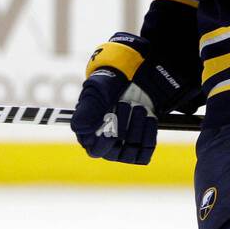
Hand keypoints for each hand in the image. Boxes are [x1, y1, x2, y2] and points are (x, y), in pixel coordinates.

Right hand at [70, 31, 191, 164]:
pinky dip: (149, 135)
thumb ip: (87, 110)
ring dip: (137, 129)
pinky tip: (150, 118)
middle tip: (127, 105)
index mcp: (89, 132)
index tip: (112, 120)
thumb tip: (79, 129)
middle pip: (114, 152)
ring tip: (139, 108)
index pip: (96, 150)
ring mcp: (123, 144)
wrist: (134, 76)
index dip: (105, 139)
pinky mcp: (140, 143)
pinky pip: (145, 151)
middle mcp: (105, 141)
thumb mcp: (97, 92)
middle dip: (124, 128)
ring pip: (131, 151)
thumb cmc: (110, 83)